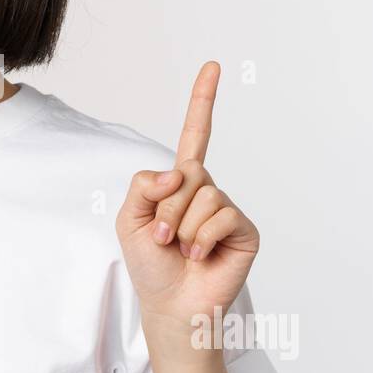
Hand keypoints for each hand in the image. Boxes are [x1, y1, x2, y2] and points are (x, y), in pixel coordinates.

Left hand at [115, 61, 259, 332]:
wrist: (170, 305)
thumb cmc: (150, 266)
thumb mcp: (129, 219)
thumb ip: (144, 186)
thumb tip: (181, 171)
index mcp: (180, 183)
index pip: (194, 135)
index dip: (203, 101)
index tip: (213, 66)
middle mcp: (207, 190)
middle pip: (188, 172)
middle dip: (165, 208)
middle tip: (161, 238)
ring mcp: (227, 209)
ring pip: (203, 195)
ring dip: (181, 227)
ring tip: (181, 250)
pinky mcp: (244, 230)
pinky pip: (221, 215)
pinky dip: (202, 238)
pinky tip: (200, 256)